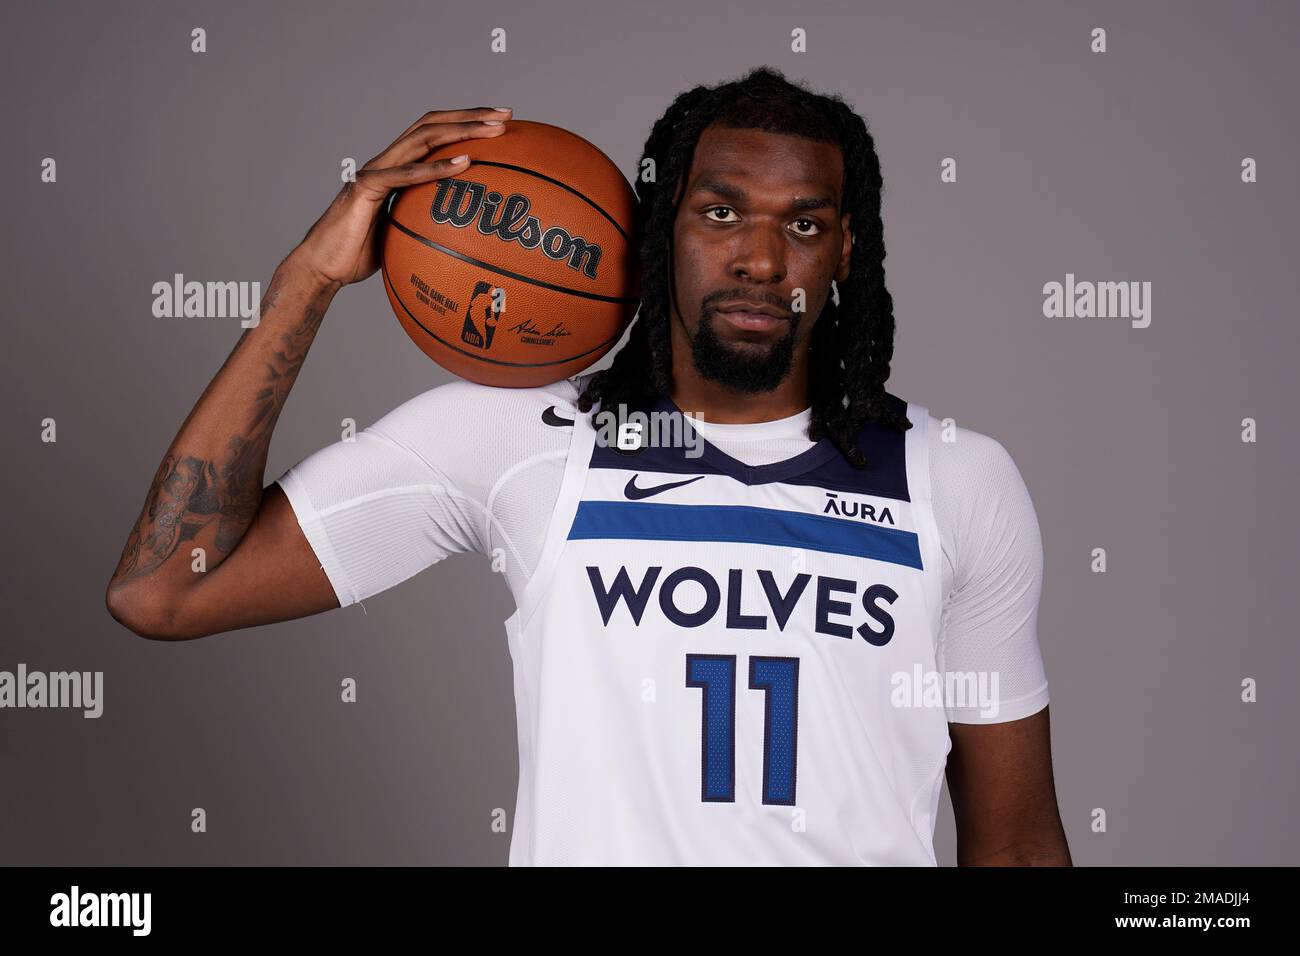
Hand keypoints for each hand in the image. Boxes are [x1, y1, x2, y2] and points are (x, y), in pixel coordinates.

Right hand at [289, 107, 511, 286]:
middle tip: (507, 114)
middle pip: (432, 124)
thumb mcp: (402, 237)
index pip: (434, 133)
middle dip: (471, 115)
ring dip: (462, 130)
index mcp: (396, 168)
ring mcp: (375, 171)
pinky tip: (465, 165)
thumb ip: (426, 226)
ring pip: (422, 138)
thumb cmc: (359, 256)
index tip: (500, 122)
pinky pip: (406, 175)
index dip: (465, 123)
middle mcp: (386, 161)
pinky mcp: (365, 188)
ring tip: (495, 130)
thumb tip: (460, 239)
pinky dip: (437, 168)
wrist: (322, 267)